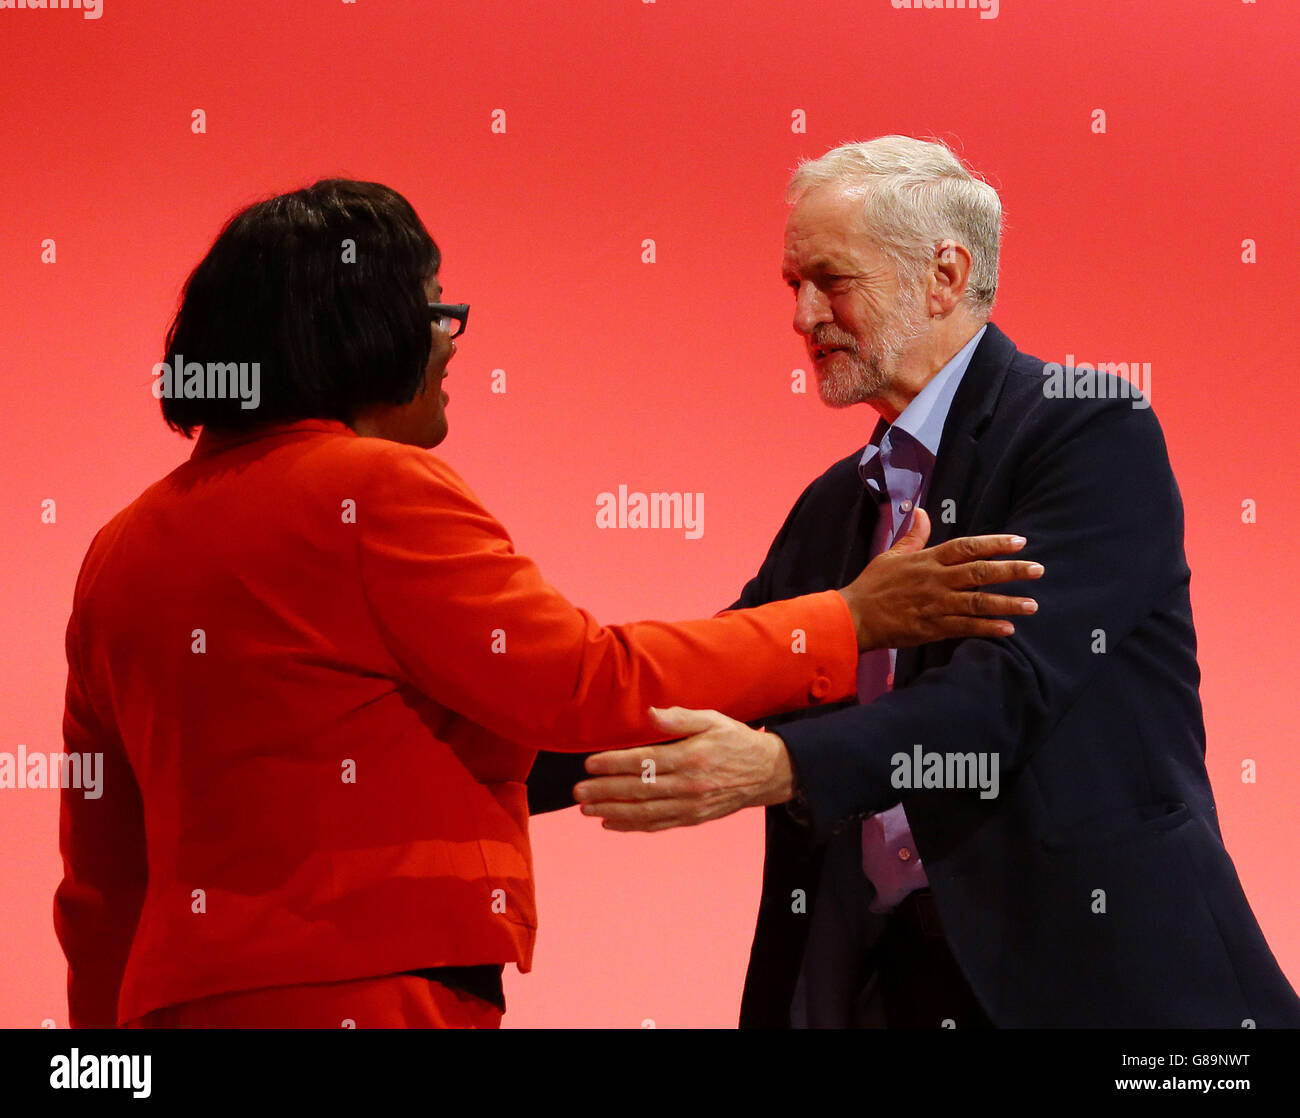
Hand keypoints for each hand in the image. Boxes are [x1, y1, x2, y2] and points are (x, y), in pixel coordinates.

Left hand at [574, 707, 789, 831]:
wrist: (767, 773)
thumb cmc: (735, 740)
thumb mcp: (712, 719)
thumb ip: (680, 718)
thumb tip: (650, 713)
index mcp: (691, 756)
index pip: (645, 761)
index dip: (614, 763)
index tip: (590, 764)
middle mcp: (689, 784)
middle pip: (639, 789)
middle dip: (605, 791)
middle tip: (578, 792)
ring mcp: (691, 805)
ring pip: (645, 811)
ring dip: (613, 811)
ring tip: (587, 809)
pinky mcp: (693, 818)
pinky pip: (658, 824)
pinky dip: (633, 826)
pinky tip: (611, 823)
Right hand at [840, 506, 1042, 650]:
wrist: (855, 616)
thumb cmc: (874, 584)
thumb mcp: (891, 554)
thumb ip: (913, 536)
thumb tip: (920, 511)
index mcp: (928, 560)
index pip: (966, 547)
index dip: (994, 543)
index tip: (1019, 542)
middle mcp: (936, 579)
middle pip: (979, 572)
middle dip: (1010, 570)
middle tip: (1037, 570)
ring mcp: (936, 604)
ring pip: (978, 601)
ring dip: (1007, 603)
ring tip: (1031, 605)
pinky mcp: (933, 627)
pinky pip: (966, 626)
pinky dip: (987, 627)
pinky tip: (1007, 629)